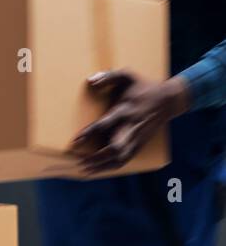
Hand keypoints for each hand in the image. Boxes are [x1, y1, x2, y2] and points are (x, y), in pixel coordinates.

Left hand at [70, 69, 190, 172]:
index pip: (105, 124)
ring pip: (120, 157)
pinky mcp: (141, 144)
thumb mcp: (127, 75)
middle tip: (79, 162)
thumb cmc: (143, 86)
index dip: (90, 133)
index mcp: (125, 110)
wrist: (169, 100)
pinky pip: (126, 159)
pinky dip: (112, 166)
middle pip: (114, 147)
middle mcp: (131, 127)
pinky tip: (99, 170)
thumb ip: (108, 76)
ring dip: (102, 166)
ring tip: (84, 170)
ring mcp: (137, 137)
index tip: (76, 141)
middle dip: (97, 157)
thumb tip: (90, 80)